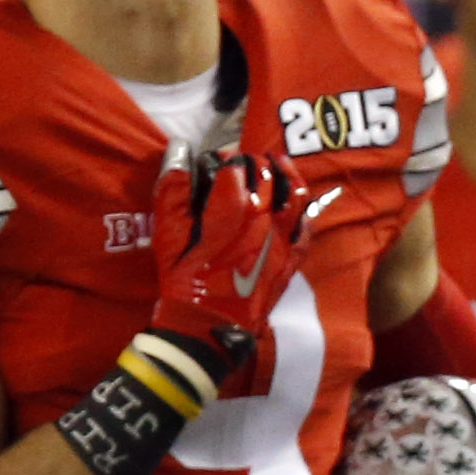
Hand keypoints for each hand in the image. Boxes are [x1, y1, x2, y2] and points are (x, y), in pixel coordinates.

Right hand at [144, 143, 320, 381]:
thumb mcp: (168, 234)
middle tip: (246, 159)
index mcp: (231, 210)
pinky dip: (302, 208)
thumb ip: (175, 190)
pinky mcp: (293, 258)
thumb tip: (181, 150)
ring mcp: (284, 239)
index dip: (228, 158)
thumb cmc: (184, 279)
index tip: (221, 158)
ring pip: (296, 194)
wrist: (210, 324)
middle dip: (256, 162)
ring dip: (286, 173)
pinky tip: (294, 202)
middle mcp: (264, 220)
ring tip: (276, 163)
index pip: (237, 167)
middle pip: (268, 175)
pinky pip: (307, 226)